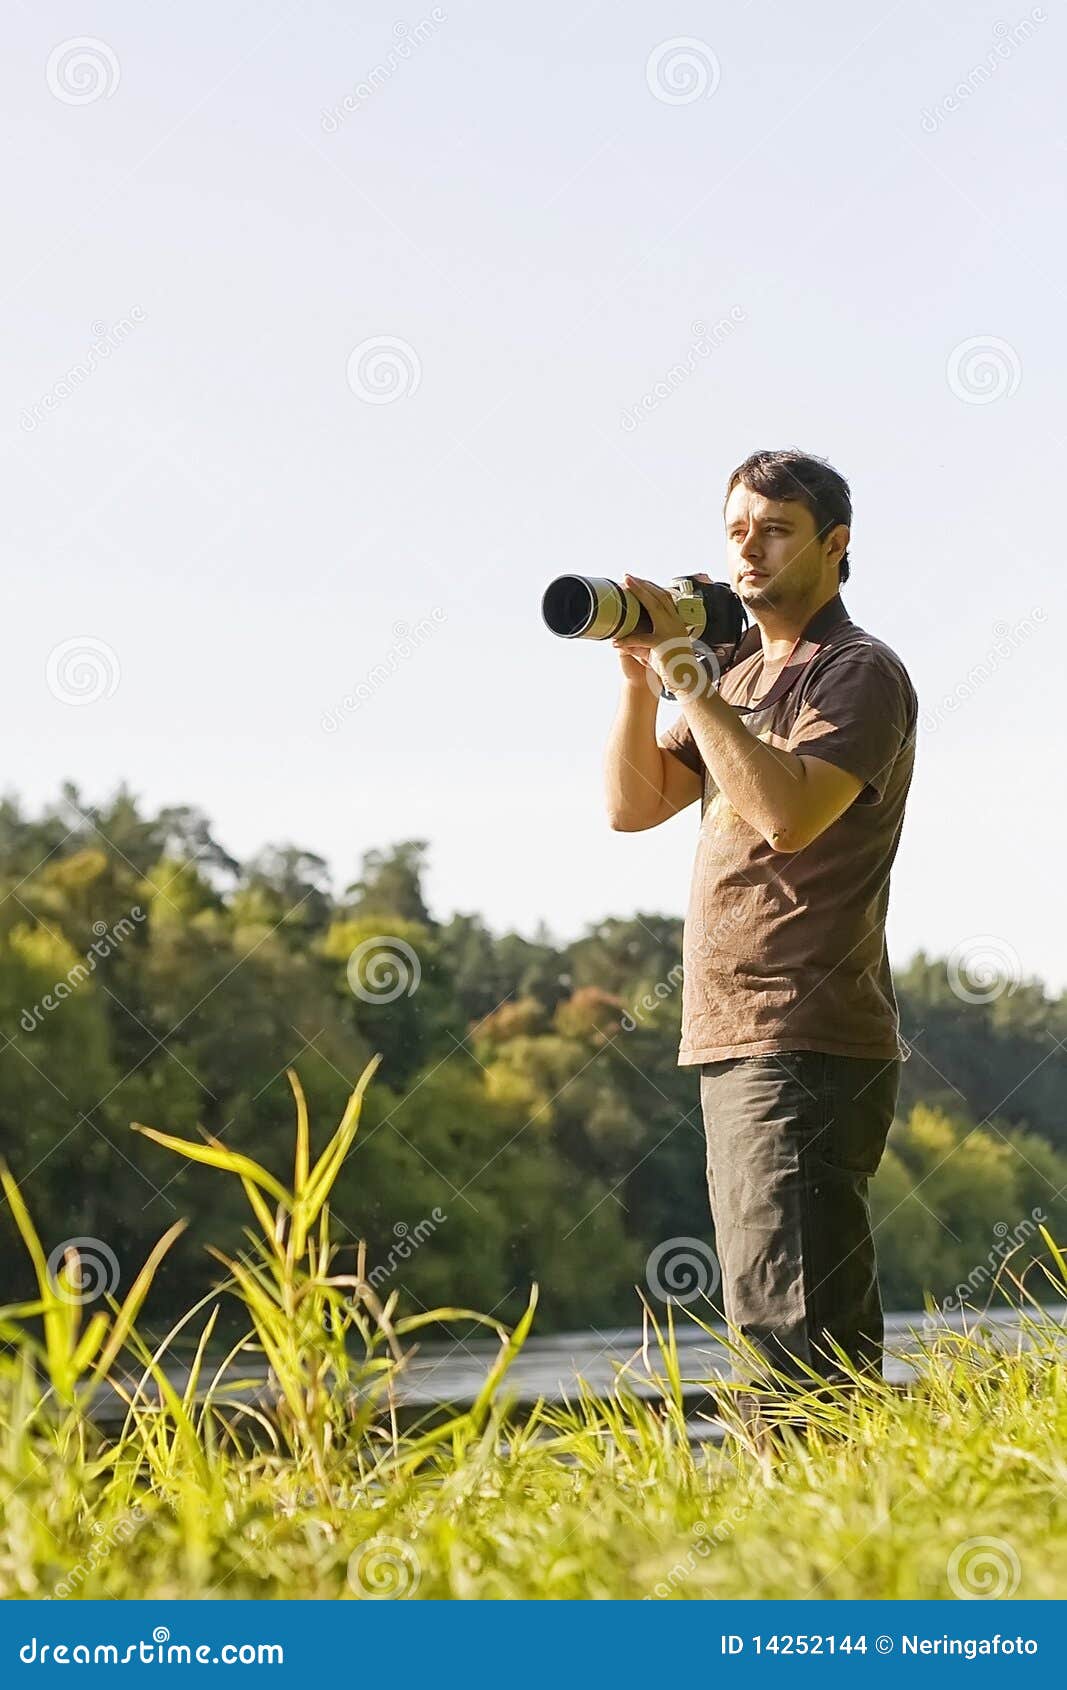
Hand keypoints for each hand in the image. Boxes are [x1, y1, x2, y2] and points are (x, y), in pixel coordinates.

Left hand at [612, 574, 700, 696]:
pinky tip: (615, 643)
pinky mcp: (664, 645)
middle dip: (642, 585)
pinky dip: (627, 640)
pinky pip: (642, 639)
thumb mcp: (656, 648)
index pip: (664, 597)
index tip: (636, 580)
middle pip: (658, 597)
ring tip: (624, 587)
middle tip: (627, 576)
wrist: (686, 682)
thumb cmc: (671, 665)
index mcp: (676, 622)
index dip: (650, 587)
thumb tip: (623, 637)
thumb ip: (642, 640)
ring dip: (638, 595)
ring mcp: (671, 632)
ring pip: (654, 608)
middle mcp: (675, 623)